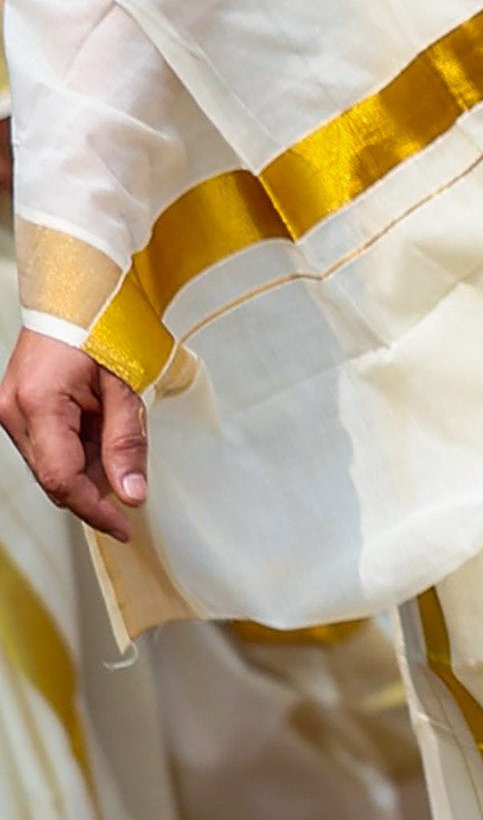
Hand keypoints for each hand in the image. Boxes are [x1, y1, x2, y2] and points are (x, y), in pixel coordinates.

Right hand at [0, 327, 147, 540]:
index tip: (125, 526)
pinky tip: (104, 437)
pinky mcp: (17, 408)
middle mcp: (14, 412)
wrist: (77, 293)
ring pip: (52, 464)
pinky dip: (80, 451)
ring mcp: (11, 410)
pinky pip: (49, 446)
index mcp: (37, 404)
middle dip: (95, 490)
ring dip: (89, 468)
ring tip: (122, 446)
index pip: (63, 479)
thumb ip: (127, 439)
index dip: (95, 508)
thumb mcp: (126, 383)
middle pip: (54, 476)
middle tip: (133, 490)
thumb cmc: (103, 326)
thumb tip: (132, 492)